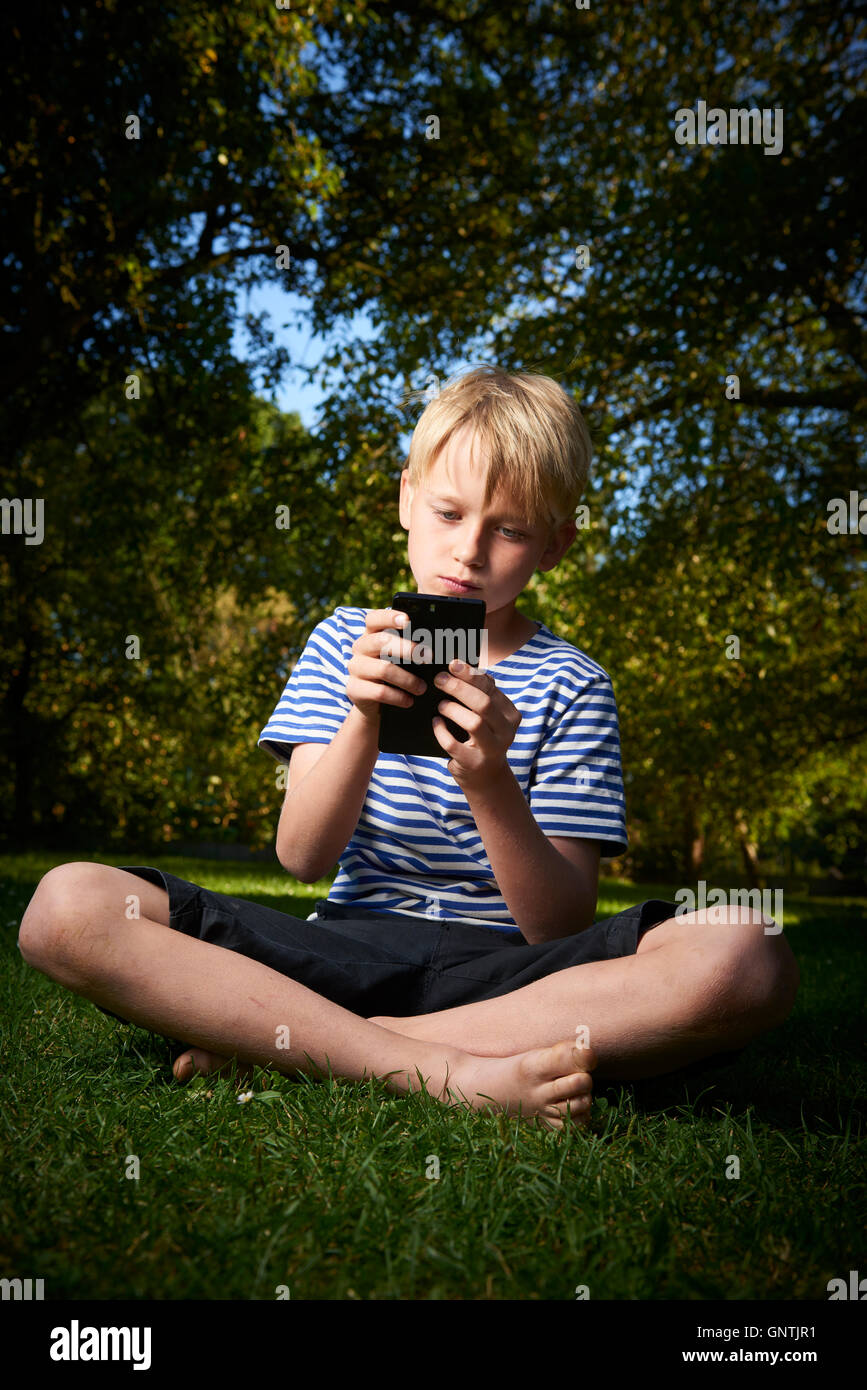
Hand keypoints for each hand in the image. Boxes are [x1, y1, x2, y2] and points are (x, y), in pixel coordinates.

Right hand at [345, 608, 427, 726]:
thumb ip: (411, 648)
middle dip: (407, 648)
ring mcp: (355, 668)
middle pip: (381, 641)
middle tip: (428, 657)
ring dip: (408, 679)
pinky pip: (380, 692)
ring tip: (421, 688)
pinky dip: (398, 697)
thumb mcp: (401, 659)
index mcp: (371, 635)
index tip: (408, 620)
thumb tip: (435, 645)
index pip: (374, 619)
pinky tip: (409, 700)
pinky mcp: (354, 689)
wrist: (375, 705)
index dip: (389, 617)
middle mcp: (360, 648)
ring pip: (384, 669)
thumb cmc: (394, 676)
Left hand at [431, 660, 521, 788]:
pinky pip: (453, 744)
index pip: (491, 687)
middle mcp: (506, 732)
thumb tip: (458, 667)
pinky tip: (436, 723)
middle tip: (439, 680)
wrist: (485, 777)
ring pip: (474, 723)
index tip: (452, 664)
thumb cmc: (482, 737)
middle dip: (459, 688)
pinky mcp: (473, 763)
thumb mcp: (488, 716)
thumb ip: (480, 694)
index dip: (470, 674)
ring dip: (452, 710)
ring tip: (440, 705)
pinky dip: (441, 731)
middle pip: (483, 703)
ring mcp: (491, 750)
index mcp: (510, 714)